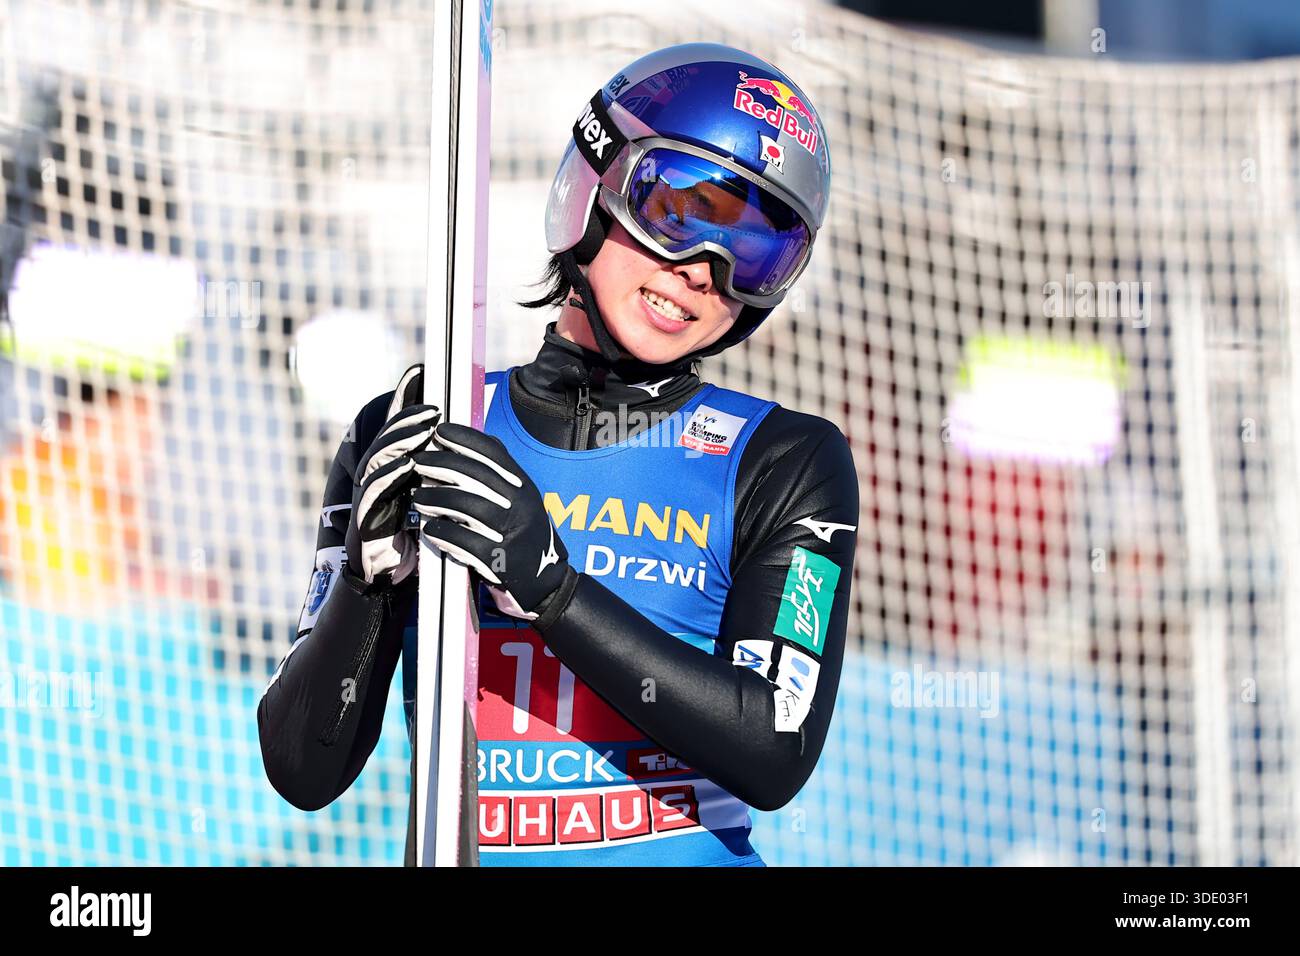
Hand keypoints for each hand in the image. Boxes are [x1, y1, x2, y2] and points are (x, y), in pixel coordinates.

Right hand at [345, 364, 440, 585]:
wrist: (390, 578)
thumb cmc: (412, 535)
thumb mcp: (431, 499)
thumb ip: (439, 471)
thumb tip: (460, 439)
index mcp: (393, 470)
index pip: (399, 430)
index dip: (406, 402)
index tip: (422, 376)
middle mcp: (377, 478)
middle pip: (388, 439)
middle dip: (408, 420)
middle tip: (431, 408)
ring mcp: (368, 497)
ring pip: (380, 460)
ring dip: (401, 442)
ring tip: (422, 429)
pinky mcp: (365, 519)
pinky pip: (375, 493)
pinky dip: (390, 476)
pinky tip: (406, 465)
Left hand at [412, 423, 569, 619]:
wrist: (547, 578)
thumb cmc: (528, 533)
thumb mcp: (525, 497)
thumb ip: (502, 473)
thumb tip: (470, 442)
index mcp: (524, 486)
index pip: (493, 452)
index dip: (464, 438)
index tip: (440, 431)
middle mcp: (518, 505)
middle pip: (472, 475)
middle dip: (439, 464)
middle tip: (418, 462)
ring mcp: (508, 532)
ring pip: (462, 505)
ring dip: (434, 498)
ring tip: (419, 497)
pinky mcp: (495, 558)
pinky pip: (460, 539)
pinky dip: (440, 531)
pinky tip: (430, 528)